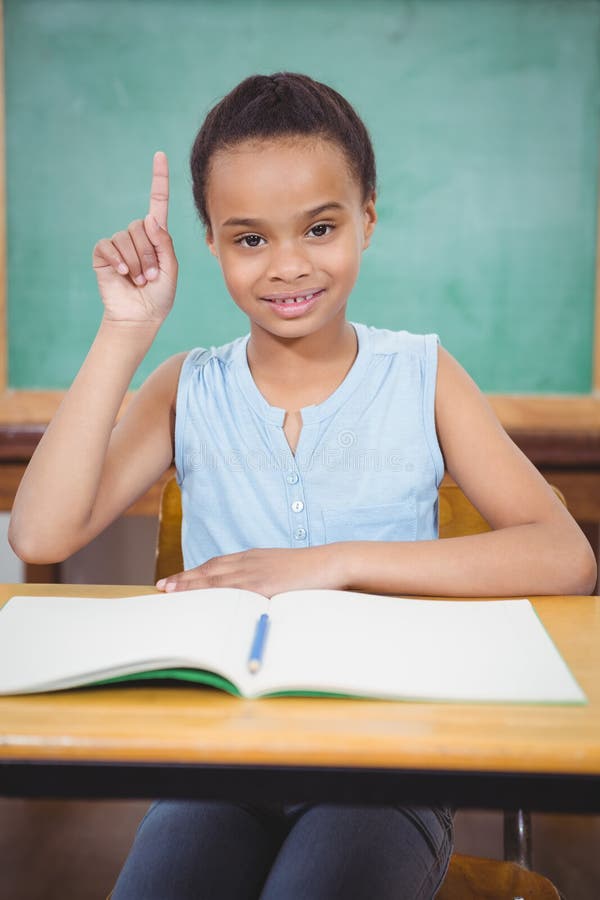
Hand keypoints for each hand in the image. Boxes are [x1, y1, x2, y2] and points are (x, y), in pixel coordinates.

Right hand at [92, 151, 177, 323]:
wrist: (140, 316)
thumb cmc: (159, 296)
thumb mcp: (171, 269)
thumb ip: (164, 244)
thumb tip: (148, 220)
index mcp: (157, 237)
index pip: (157, 203)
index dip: (159, 179)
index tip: (159, 155)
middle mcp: (137, 235)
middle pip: (142, 228)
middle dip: (150, 256)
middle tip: (151, 277)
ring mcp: (119, 244)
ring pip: (127, 239)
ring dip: (137, 264)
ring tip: (139, 281)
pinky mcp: (104, 254)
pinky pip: (109, 246)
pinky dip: (118, 261)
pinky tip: (123, 275)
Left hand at [156, 546, 348, 597]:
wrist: (333, 563)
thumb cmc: (312, 571)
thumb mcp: (283, 570)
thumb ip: (266, 578)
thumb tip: (254, 593)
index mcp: (254, 557)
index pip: (216, 564)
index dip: (194, 572)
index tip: (176, 579)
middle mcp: (250, 562)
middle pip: (210, 570)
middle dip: (184, 579)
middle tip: (162, 586)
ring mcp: (256, 573)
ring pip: (215, 579)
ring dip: (191, 586)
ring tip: (170, 592)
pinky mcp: (263, 586)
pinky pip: (231, 592)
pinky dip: (212, 595)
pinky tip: (199, 601)